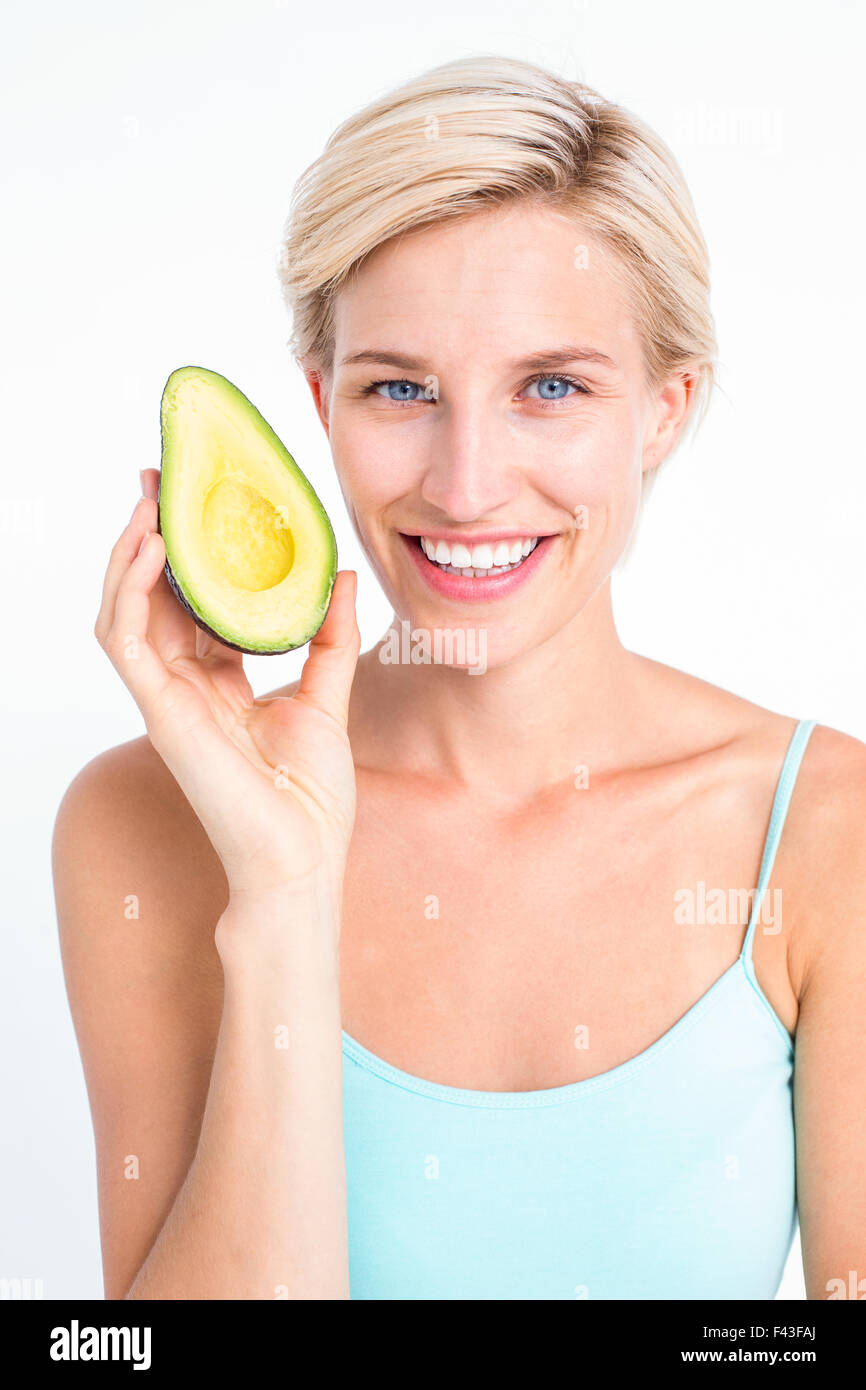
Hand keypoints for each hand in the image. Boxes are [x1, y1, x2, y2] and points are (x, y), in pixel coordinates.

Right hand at [95, 469, 360, 899]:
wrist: (304, 856)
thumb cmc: (311, 794)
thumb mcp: (328, 695)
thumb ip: (329, 634)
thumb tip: (343, 571)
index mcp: (219, 681)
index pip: (193, 603)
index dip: (191, 554)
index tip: (199, 502)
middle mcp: (185, 684)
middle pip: (154, 596)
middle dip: (153, 537)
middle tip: (162, 479)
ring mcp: (166, 698)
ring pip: (125, 609)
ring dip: (129, 553)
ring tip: (150, 501)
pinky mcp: (159, 710)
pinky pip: (125, 639)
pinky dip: (127, 590)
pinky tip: (147, 548)